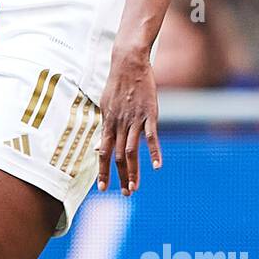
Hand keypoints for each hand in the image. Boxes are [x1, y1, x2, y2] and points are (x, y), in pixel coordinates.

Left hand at [96, 46, 161, 195]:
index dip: (103, 171)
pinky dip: (154, 152)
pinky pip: (151, 137)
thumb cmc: (117, 84)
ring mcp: (134, 120)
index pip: (103, 153)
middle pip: (119, 157)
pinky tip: (157, 166)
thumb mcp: (105, 105)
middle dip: (120, 177)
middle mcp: (119, 125)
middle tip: (124, 194)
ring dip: (134, 172)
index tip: (102, 188)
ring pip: (132, 151)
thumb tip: (101, 143)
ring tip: (134, 188)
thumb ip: (106, 125)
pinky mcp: (149, 115)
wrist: (128, 64)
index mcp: (108, 123)